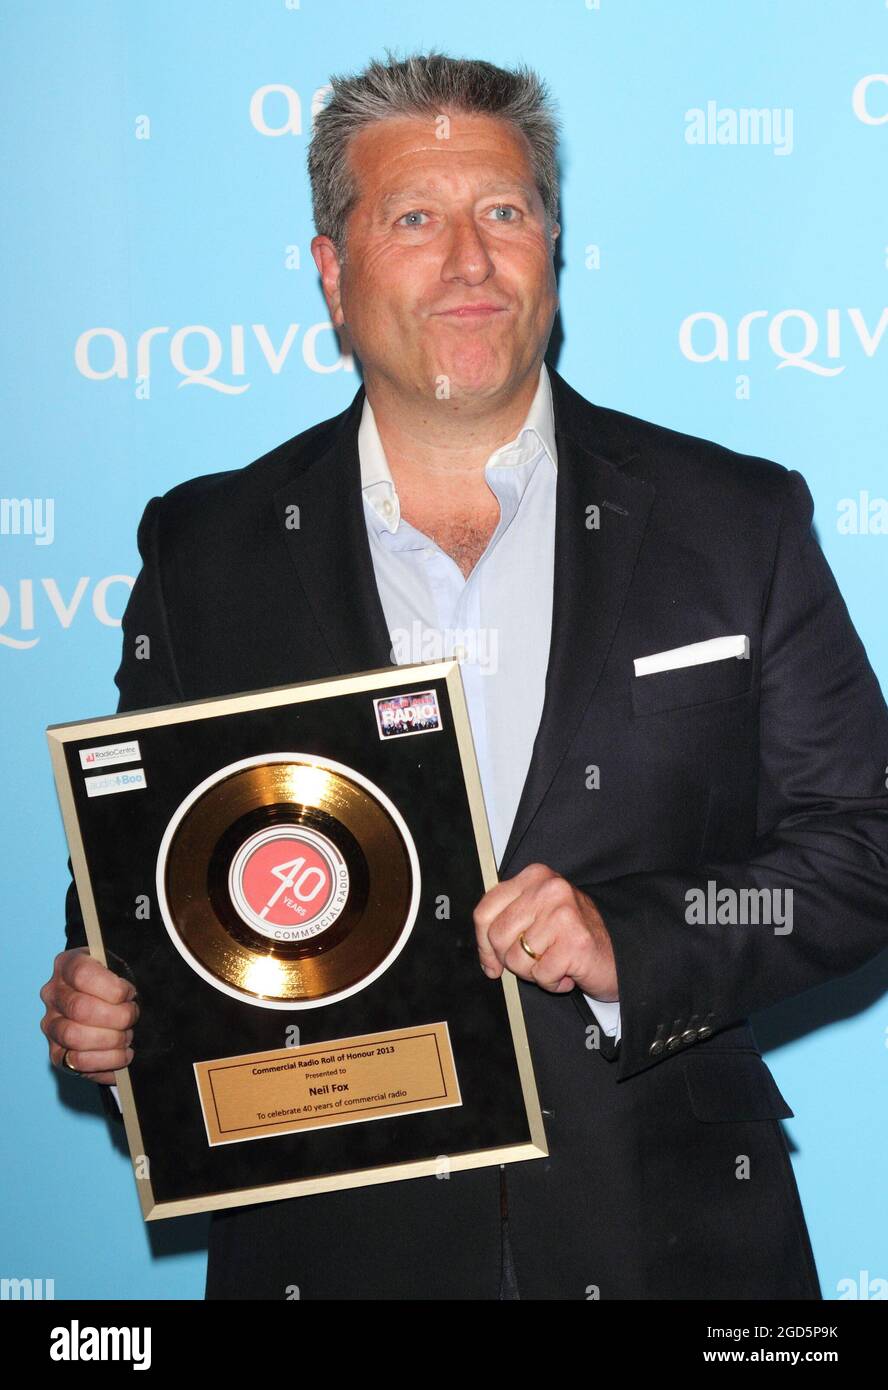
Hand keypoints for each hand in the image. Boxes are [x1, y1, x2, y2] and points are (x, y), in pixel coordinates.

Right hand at [40, 948, 138, 1084]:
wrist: (105, 1003)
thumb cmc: (116, 984)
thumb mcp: (121, 968)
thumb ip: (125, 972)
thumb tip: (134, 993)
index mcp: (67, 965)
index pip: (82, 974)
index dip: (113, 988)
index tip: (129, 994)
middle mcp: (53, 995)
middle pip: (80, 1008)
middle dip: (117, 1017)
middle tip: (133, 1018)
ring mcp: (52, 1025)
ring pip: (75, 1037)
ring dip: (111, 1040)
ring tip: (127, 1037)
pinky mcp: (56, 1053)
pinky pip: (77, 1062)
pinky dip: (107, 1061)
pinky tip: (123, 1055)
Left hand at [473, 863, 617, 998]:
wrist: (622, 952)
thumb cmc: (574, 936)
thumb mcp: (538, 915)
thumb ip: (508, 922)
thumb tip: (486, 956)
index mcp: (534, 877)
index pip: (485, 910)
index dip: (483, 943)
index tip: (492, 961)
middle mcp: (548, 889)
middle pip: (497, 936)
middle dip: (512, 959)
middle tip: (536, 960)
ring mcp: (562, 913)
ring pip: (517, 960)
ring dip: (534, 972)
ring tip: (555, 962)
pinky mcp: (574, 941)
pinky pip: (540, 975)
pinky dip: (552, 982)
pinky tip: (568, 971)